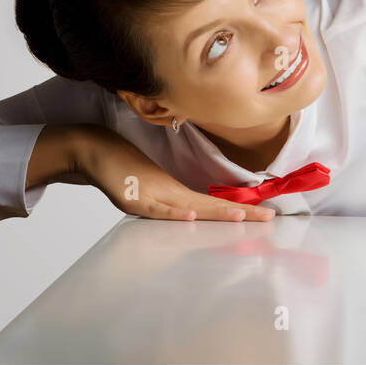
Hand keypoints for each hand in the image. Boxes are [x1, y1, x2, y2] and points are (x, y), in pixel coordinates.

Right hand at [71, 127, 275, 222]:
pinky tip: (190, 216)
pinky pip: (156, 207)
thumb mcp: (149, 189)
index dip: (238, 211)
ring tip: (241, 216)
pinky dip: (173, 212)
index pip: (214, 206)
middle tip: (270, 218)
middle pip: (211, 206)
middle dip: (241, 213)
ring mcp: (152, 193)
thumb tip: (191, 214)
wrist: (94, 146)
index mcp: (176, 194)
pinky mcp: (134, 195)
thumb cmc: (123, 166)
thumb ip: (168, 202)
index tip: (263, 215)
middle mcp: (170, 194)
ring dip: (215, 211)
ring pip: (190, 205)